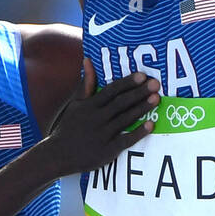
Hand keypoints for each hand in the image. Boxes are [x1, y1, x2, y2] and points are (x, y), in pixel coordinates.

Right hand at [44, 67, 158, 174]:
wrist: (58, 155)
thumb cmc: (68, 128)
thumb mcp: (75, 105)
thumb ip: (86, 84)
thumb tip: (88, 60)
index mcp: (89, 106)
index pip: (111, 91)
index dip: (127, 83)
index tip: (142, 75)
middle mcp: (96, 118)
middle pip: (121, 103)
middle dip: (139, 93)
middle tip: (156, 84)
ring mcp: (102, 135)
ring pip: (125, 119)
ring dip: (141, 108)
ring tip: (157, 99)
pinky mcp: (107, 150)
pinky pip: (125, 140)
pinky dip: (138, 133)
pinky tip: (151, 125)